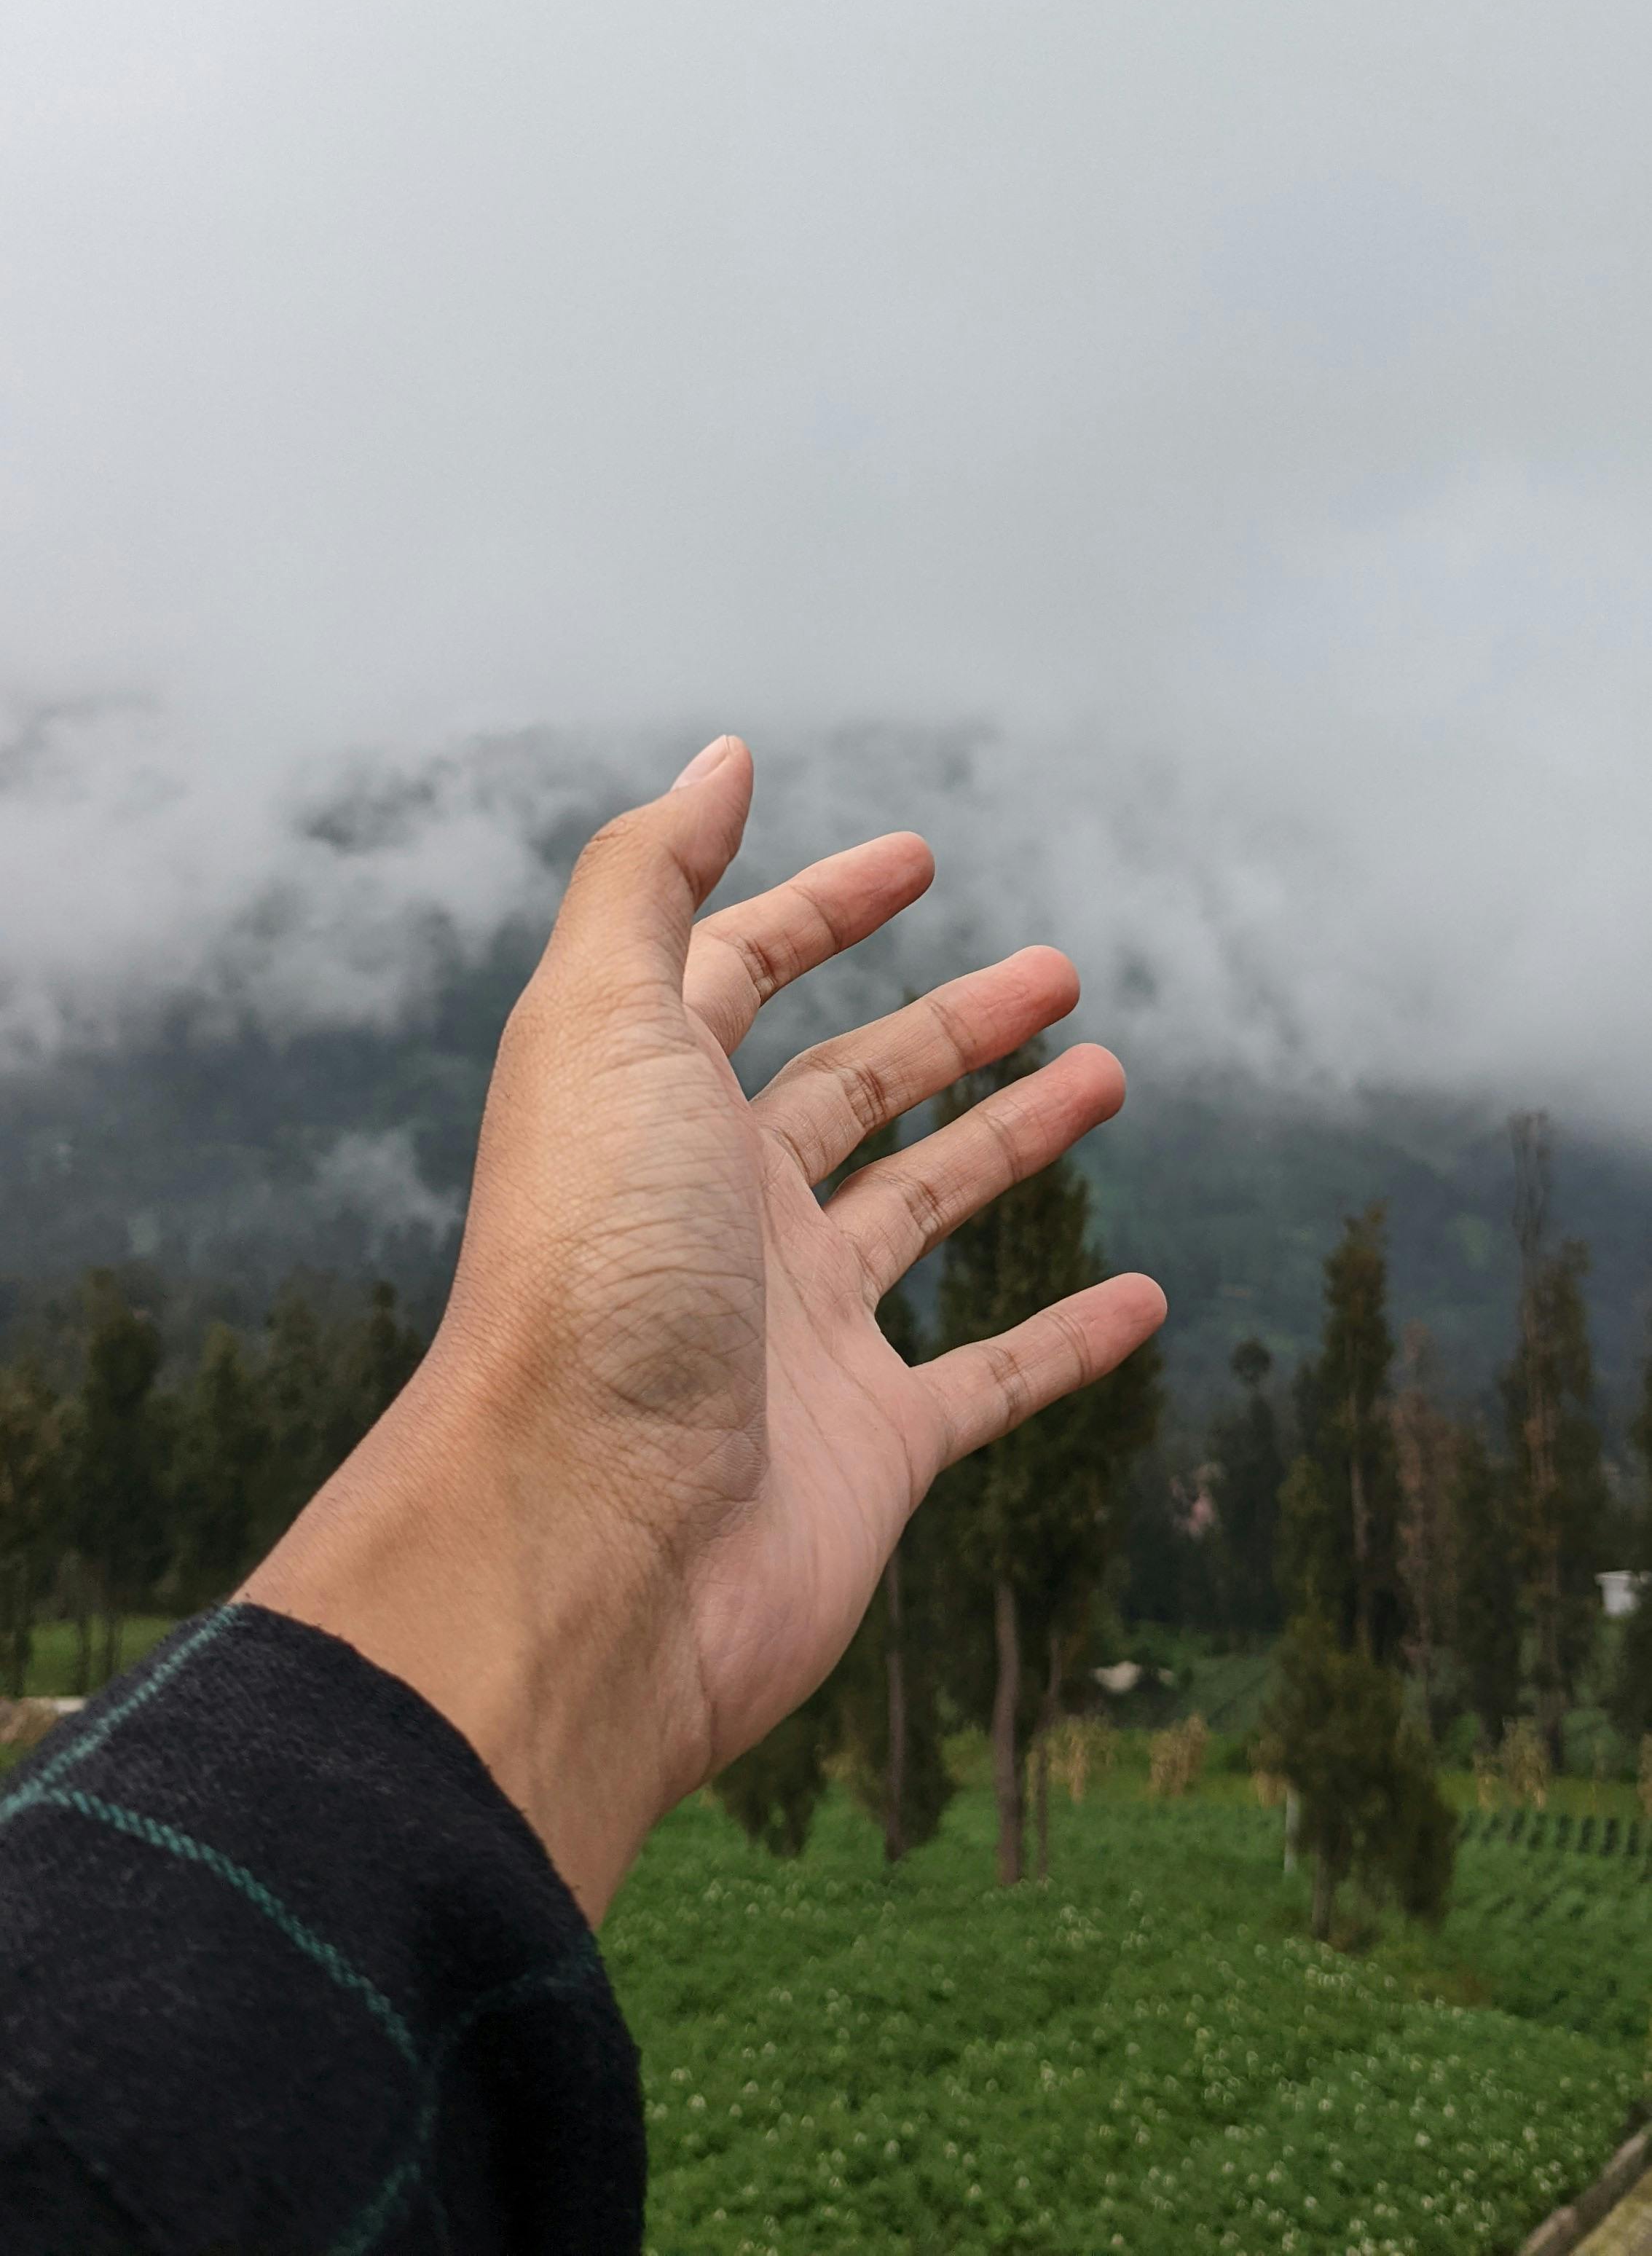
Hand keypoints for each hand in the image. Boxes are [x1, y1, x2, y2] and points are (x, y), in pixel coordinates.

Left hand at [244, 739, 1163, 1918]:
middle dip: (952, 1022)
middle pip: (850, 1087)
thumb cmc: (590, 1266)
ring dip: (1016, 1141)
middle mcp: (717, 1211)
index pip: (735, 974)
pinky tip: (1146, 1299)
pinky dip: (1068, 1341)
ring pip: (927, 1211)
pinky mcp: (870, 1450)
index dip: (818, 908)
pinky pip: (991, 1381)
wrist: (587, 1539)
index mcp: (648, 1107)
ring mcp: (797, 1334)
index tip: (918, 858)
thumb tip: (721, 756)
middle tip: (1059, 969)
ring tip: (1114, 1075)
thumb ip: (649, 881)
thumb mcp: (600, 1024)